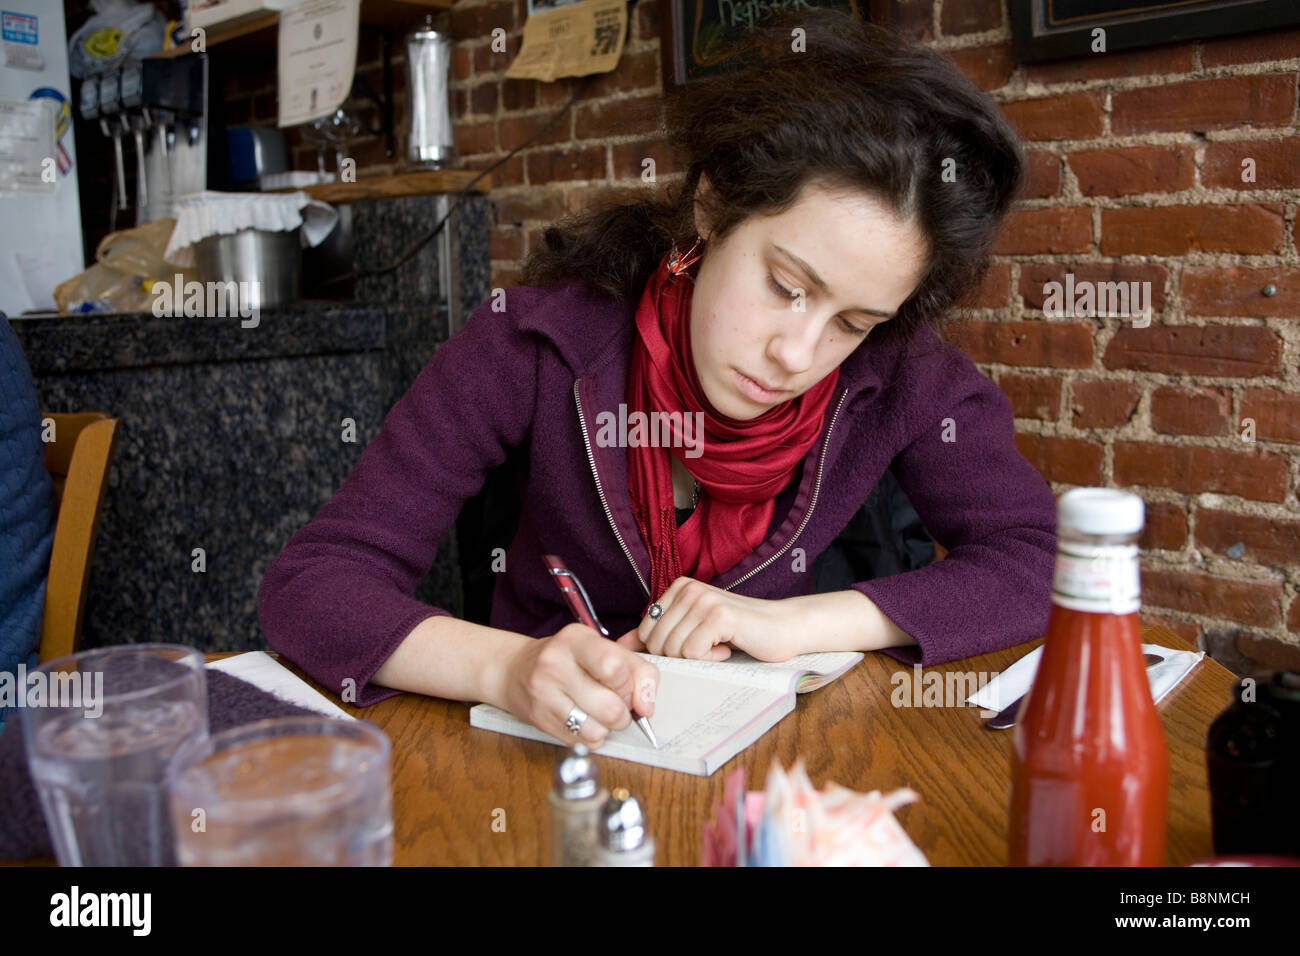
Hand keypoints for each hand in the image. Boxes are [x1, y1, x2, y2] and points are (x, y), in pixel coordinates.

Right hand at [502, 623, 658, 748]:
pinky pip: (583, 742)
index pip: (614, 667)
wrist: (515, 670)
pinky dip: (592, 735)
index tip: (627, 686)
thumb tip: (647, 707)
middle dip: (624, 712)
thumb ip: (637, 671)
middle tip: (616, 703)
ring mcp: (543, 694)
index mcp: (575, 640)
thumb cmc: (568, 658)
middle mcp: (554, 664)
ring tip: (599, 712)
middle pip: (611, 707)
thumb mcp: (603, 648)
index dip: (630, 684)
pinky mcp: (539, 720)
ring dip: (608, 727)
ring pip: (598, 731)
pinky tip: (583, 719)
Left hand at [614, 577, 797, 662]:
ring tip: (719, 644)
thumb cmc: (738, 632)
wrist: (782, 628)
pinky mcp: (719, 615)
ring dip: (699, 658)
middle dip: (681, 656)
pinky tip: (728, 646)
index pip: (645, 633)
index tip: (691, 647)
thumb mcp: (692, 630)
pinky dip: (711, 658)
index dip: (665, 651)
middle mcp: (688, 588)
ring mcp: (703, 599)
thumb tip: (619, 646)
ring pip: (675, 650)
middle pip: (657, 643)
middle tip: (707, 647)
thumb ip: (656, 635)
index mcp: (677, 588)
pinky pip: (694, 652)